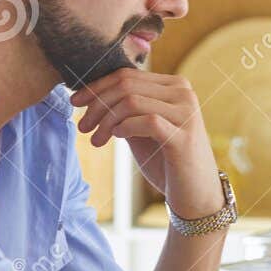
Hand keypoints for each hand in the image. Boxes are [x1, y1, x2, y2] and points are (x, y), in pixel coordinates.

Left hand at [70, 69, 222, 218]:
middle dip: (97, 104)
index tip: (75, 103)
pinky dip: (125, 128)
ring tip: (95, 140)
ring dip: (106, 121)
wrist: (195, 196)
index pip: (127, 75)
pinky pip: (146, 121)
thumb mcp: (141, 129)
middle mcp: (183, 93)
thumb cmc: (166, 162)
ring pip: (132, 102)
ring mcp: (186, 113)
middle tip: (83, 127)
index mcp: (174, 85)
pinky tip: (117, 138)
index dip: (96, 87)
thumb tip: (89, 94)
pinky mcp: (184, 136)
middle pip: (126, 85)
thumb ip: (125, 109)